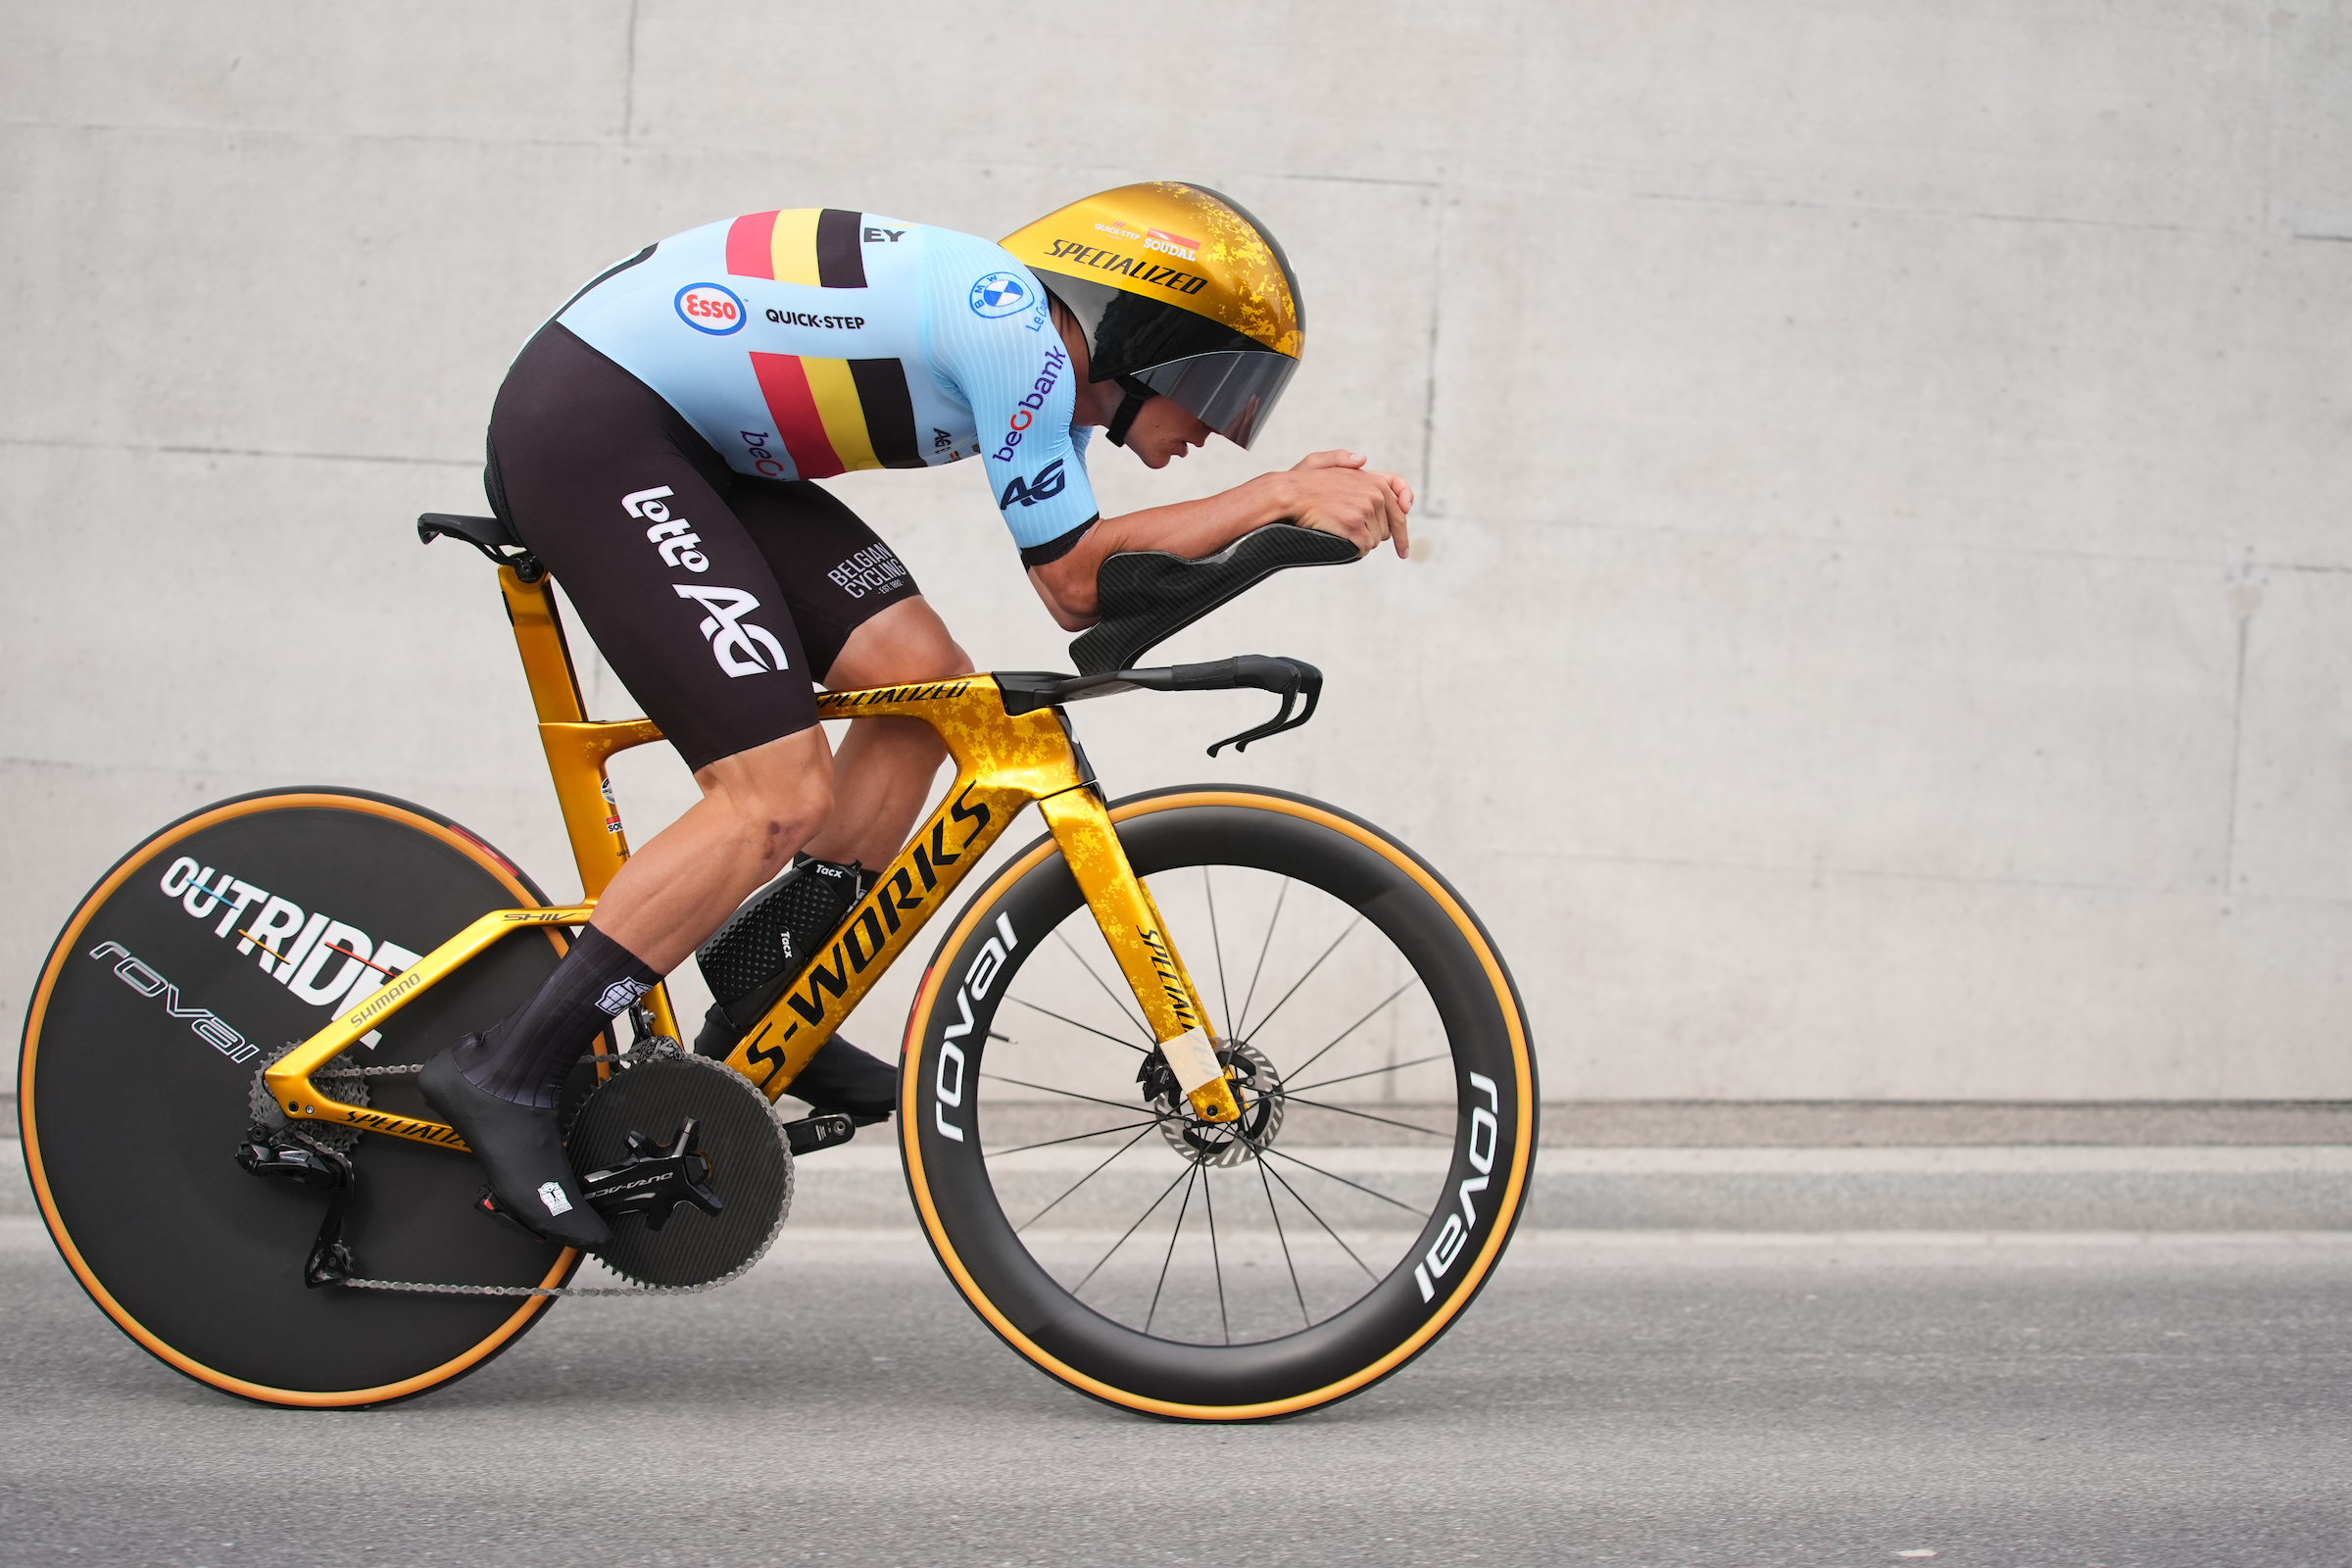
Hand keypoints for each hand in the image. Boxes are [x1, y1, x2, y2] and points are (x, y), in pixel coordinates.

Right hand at [1282, 450, 1412, 559]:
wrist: (1287, 495)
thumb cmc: (1300, 481)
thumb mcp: (1321, 461)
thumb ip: (1342, 458)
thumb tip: (1362, 459)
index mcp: (1372, 479)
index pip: (1401, 497)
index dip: (1403, 517)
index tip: (1404, 534)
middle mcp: (1375, 493)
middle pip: (1388, 526)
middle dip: (1375, 534)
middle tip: (1356, 534)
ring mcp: (1366, 510)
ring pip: (1376, 539)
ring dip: (1362, 542)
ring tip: (1341, 532)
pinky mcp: (1355, 526)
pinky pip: (1365, 547)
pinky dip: (1355, 550)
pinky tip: (1342, 543)